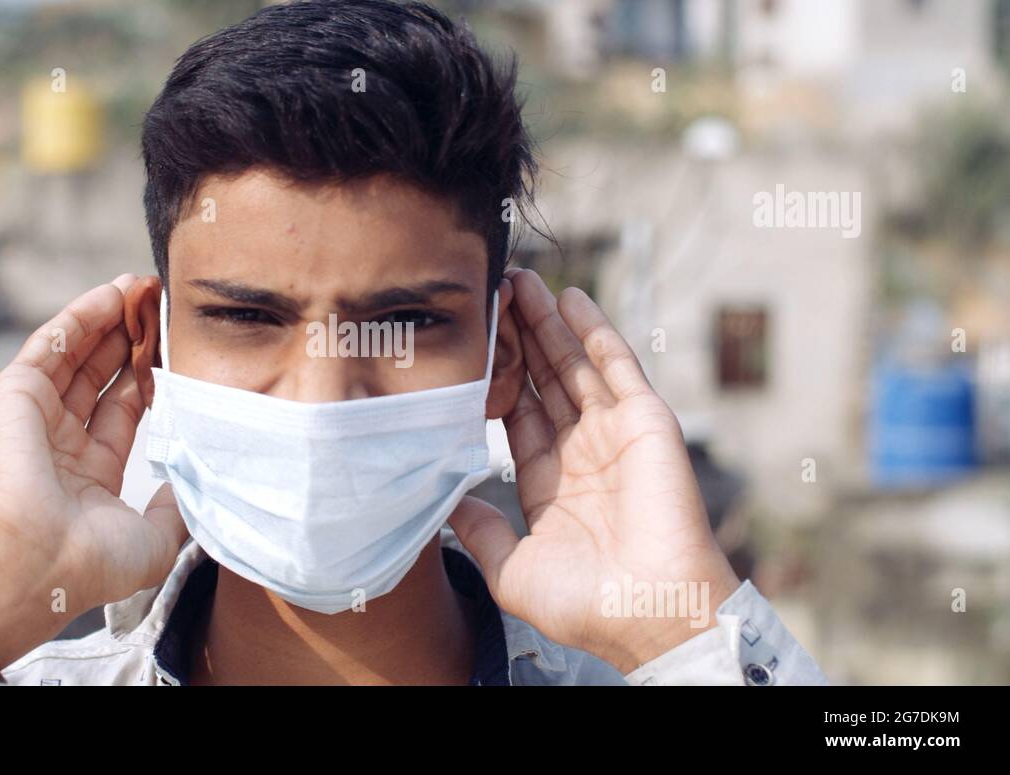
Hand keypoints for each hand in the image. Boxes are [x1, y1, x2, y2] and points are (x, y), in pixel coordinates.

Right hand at [0, 275, 186, 673]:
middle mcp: (60, 444)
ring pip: (76, 354)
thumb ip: (176, 508)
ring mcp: (34, 418)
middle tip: (158, 305)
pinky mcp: (13, 396)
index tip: (176, 348)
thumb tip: (195, 483)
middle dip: (130, 339)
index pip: (123, 410)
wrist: (32, 566)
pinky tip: (110, 295)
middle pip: (100, 376)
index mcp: (88, 475)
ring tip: (140, 287)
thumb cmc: (89, 564)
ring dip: (107, 318)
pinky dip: (80, 317)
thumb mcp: (154, 541)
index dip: (149, 377)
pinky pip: (51, 344)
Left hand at [450, 269, 739, 673]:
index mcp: (551, 483)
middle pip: (542, 380)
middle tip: (490, 293)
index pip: (516, 416)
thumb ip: (480, 532)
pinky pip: (617, 366)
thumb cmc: (587, 606)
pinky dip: (594, 330)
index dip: (494, 379)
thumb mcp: (513, 570)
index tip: (468, 346)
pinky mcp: (647, 422)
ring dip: (547, 322)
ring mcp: (615, 433)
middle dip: (516, 338)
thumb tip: (444, 506)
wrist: (650, 614)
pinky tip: (569, 298)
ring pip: (573, 364)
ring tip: (519, 280)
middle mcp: (582, 452)